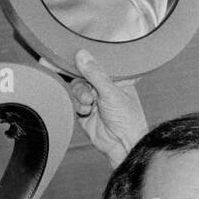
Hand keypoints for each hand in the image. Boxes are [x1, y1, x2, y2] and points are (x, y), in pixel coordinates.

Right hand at [66, 49, 146, 167]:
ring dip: (80, 93)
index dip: (86, 58)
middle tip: (71, 77)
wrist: (122, 146)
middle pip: (83, 74)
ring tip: (89, 102)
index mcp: (117, 79)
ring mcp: (95, 99)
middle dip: (79, 78)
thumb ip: (95, 74)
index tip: (71, 52)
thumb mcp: (111, 92)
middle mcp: (105, 87)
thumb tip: (81, 54)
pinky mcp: (85, 112)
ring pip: (77, 87)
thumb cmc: (127, 120)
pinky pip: (75, 102)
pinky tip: (87, 111)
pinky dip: (78, 105)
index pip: (99, 62)